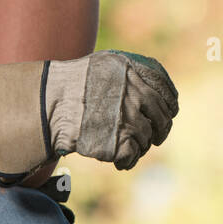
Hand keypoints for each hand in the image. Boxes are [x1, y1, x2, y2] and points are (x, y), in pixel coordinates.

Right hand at [0, 50, 177, 182]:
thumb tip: (156, 88)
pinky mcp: (120, 141)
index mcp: (136, 71)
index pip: (167, 91)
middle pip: (163, 117)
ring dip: (140, 145)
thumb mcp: (106, 63)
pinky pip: (133, 155)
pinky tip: (118, 160)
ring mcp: (129, 118)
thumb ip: (132, 72)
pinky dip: (128, 160)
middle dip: (162, 129)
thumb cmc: (74, 83)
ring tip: (124, 145)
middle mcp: (136, 93)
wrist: (50, 103)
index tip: (170, 112)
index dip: (171, 104)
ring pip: (147, 138)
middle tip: (156, 137)